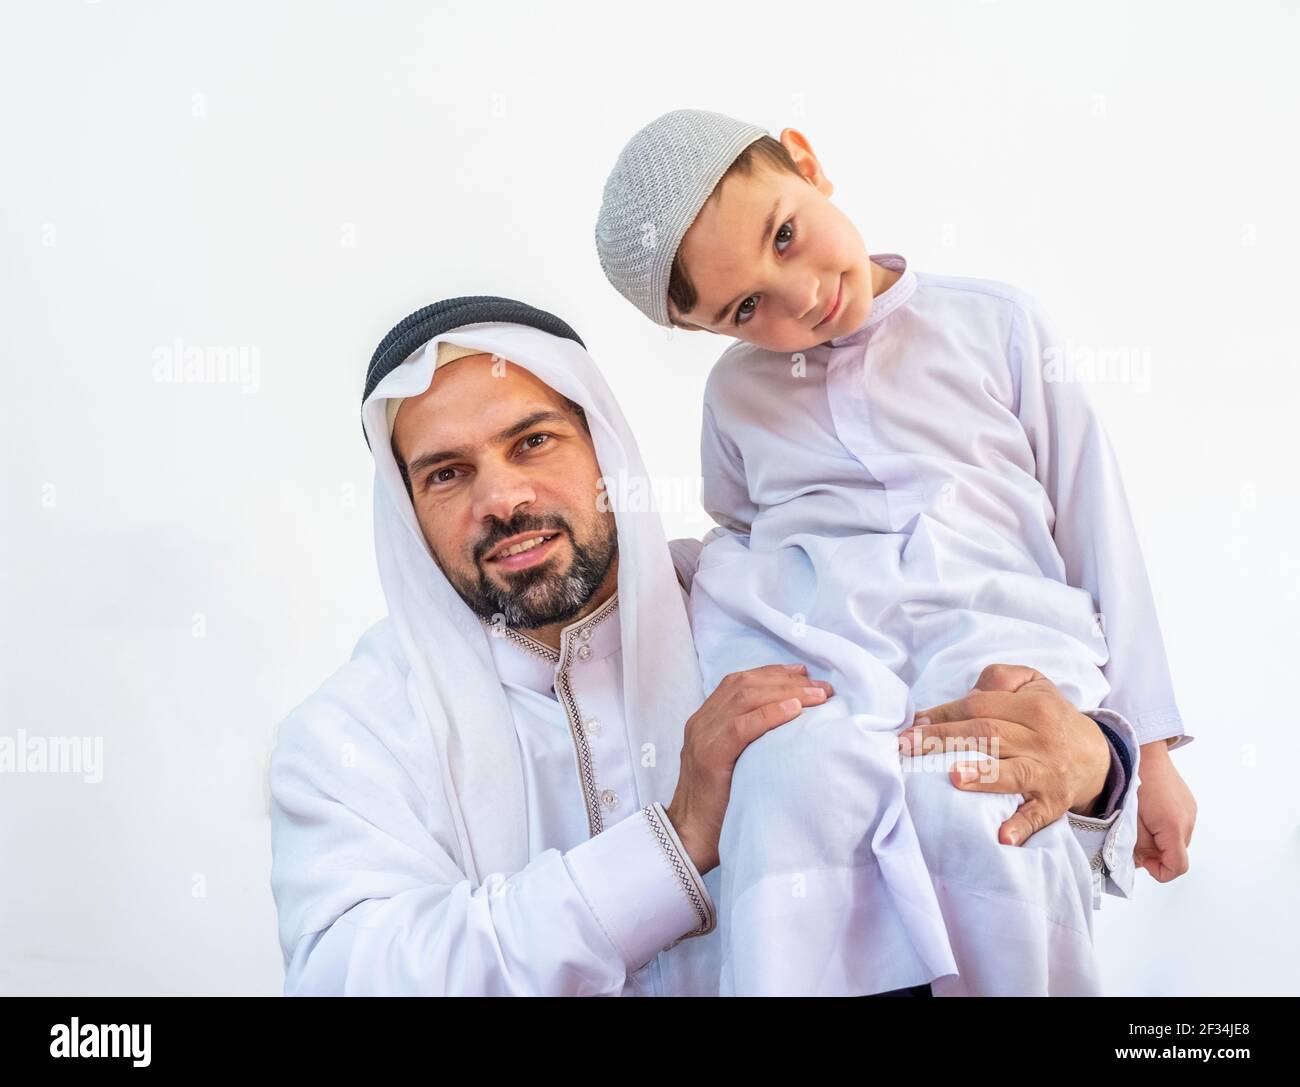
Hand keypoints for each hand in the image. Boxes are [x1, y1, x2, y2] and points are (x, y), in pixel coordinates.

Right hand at [666, 664, 832, 873]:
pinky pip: (741, 727)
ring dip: (786, 692)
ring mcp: (702, 737)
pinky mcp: (709, 757)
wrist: (689, 838)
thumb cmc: (719, 806)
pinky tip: (795, 711)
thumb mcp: (732, 763)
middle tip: (822, 687)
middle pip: (745, 684)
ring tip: (818, 696)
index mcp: (705, 720)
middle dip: (787, 680)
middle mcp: (701, 722)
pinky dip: (769, 714)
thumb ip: (748, 741)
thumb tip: (792, 727)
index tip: (805, 674)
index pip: (739, 682)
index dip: (773, 674)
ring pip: (745, 698)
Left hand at [897, 663, 1111, 847]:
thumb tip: (968, 692)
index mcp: (1034, 707)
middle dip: (944, 740)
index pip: (979, 706)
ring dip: (983, 776)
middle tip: (908, 747)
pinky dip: (1021, 827)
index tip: (912, 724)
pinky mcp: (1054, 803)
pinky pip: (1038, 817)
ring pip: (1013, 773)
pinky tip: (1002, 837)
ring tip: (954, 778)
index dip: (943, 714)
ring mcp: (1048, 773)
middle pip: (988, 735)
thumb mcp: (1033, 684)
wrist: (1094, 755)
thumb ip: (1000, 678)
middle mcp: (1042, 740)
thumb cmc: (1047, 716)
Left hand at [1133, 740, 1195, 880]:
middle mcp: (1188, 822)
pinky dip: (1165, 828)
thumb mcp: (1130, 818)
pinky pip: (1179, 826)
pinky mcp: (1189, 804)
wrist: (1146, 752)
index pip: (1178, 867)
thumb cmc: (1135, 782)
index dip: (1160, 871)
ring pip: (1177, 840)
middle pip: (1177, 854)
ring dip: (1160, 841)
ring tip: (1140, 824)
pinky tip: (1149, 814)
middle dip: (1156, 855)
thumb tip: (1141, 861)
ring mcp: (1191, 812)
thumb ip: (1137, 844)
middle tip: (1134, 841)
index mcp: (1174, 827)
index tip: (1142, 860)